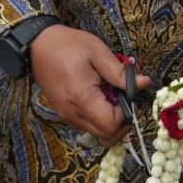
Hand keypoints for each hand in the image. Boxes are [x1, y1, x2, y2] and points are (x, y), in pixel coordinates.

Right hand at [29, 25, 141, 145]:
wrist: (37, 45)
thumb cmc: (68, 45)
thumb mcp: (97, 52)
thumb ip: (120, 73)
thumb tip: (145, 84)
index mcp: (82, 99)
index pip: (112, 126)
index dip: (127, 115)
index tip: (129, 97)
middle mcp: (73, 114)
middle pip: (106, 137)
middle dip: (122, 122)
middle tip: (125, 99)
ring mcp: (67, 117)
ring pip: (97, 134)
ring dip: (111, 122)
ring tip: (111, 96)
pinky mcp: (64, 114)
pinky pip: (87, 126)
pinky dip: (99, 118)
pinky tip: (100, 97)